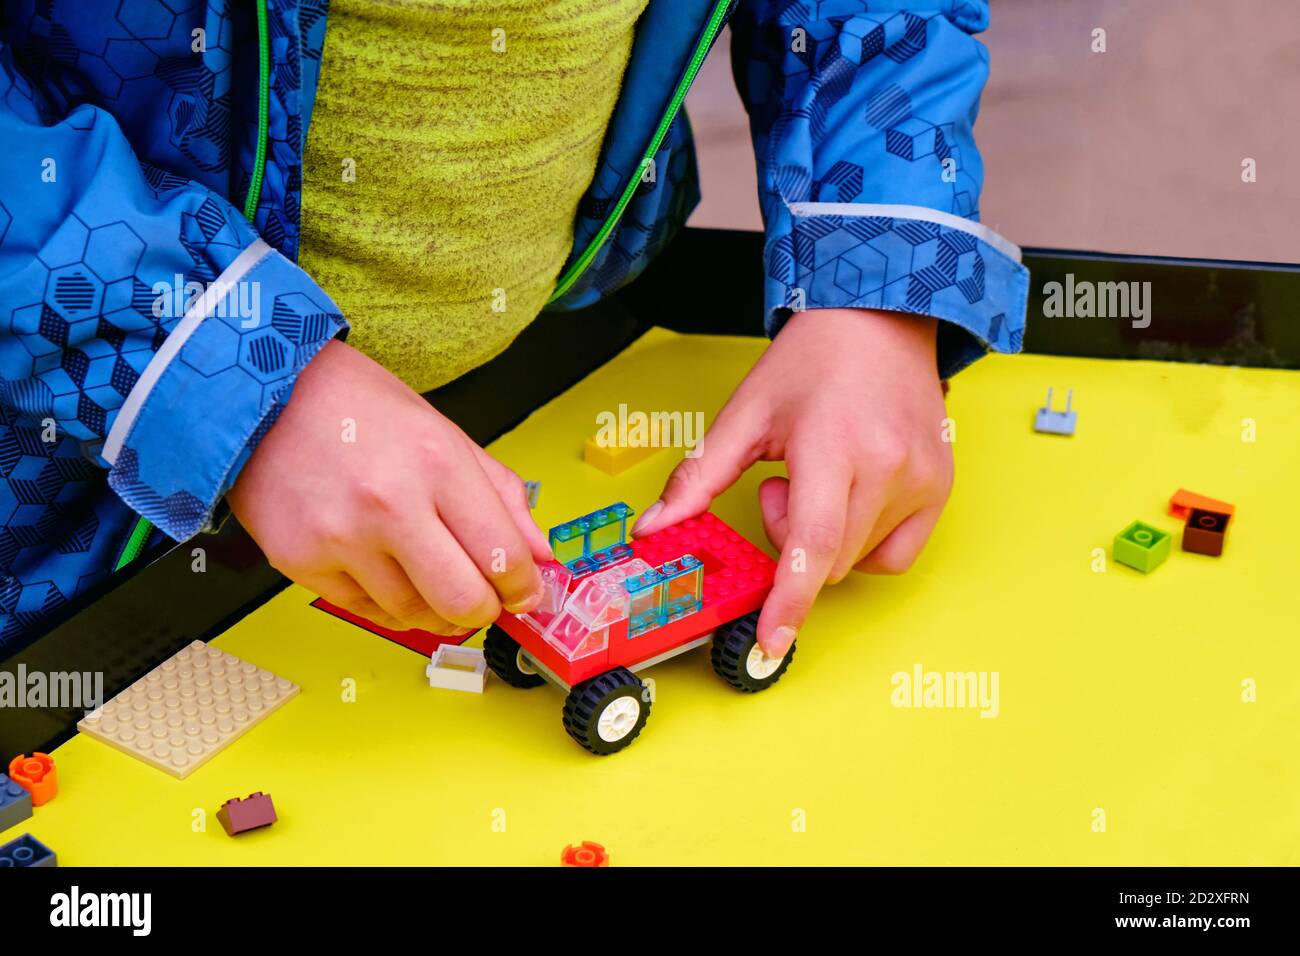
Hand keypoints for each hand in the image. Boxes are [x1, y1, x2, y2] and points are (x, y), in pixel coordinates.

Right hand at [228, 339, 551, 633]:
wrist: (263, 395)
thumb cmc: (358, 409)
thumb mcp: (445, 435)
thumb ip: (501, 497)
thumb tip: (540, 556)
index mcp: (436, 463)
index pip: (503, 556)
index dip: (525, 587)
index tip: (526, 593)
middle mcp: (389, 505)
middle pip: (463, 601)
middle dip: (486, 611)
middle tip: (486, 600)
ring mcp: (341, 539)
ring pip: (413, 616)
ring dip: (434, 609)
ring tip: (430, 578)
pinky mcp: (300, 563)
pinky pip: (364, 613)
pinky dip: (387, 605)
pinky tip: (388, 574)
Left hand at [632, 308, 951, 656]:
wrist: (881, 320)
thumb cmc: (814, 360)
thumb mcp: (745, 414)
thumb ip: (698, 477)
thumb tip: (654, 528)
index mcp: (832, 446)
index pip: (813, 542)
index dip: (791, 598)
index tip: (773, 639)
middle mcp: (886, 466)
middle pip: (828, 560)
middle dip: (792, 542)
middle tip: (784, 484)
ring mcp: (921, 479)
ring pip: (858, 560)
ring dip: (828, 539)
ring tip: (824, 478)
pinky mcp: (941, 487)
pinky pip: (896, 553)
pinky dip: (864, 542)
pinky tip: (854, 498)